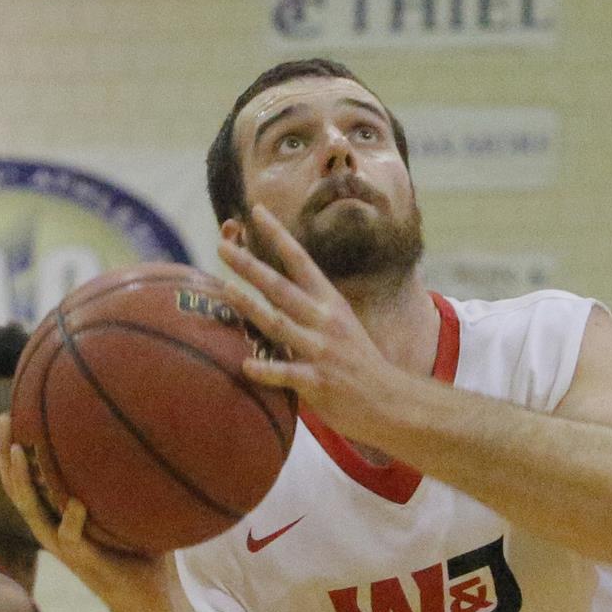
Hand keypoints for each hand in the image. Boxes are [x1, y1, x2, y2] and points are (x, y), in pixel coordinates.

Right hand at [0, 414, 174, 611]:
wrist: (151, 599)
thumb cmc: (142, 552)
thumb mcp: (130, 508)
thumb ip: (129, 478)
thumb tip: (149, 433)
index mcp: (58, 516)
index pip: (25, 480)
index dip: (12, 449)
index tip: (10, 413)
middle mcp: (53, 529)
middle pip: (16, 488)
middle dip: (5, 453)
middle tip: (3, 418)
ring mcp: (65, 547)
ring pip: (32, 512)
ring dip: (22, 481)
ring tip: (18, 450)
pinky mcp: (83, 562)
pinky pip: (71, 539)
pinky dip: (72, 521)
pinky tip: (77, 503)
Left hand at [214, 205, 410, 439]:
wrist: (389, 400)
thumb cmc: (357, 363)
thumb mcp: (339, 324)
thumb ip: (309, 308)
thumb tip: (275, 291)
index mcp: (329, 302)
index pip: (300, 260)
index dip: (278, 235)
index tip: (256, 211)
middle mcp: (324, 320)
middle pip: (281, 287)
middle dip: (250, 265)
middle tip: (221, 246)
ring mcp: (321, 350)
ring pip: (279, 323)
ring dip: (251, 306)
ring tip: (225, 290)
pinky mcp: (318, 382)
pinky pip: (287, 373)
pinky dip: (266, 369)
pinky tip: (246, 365)